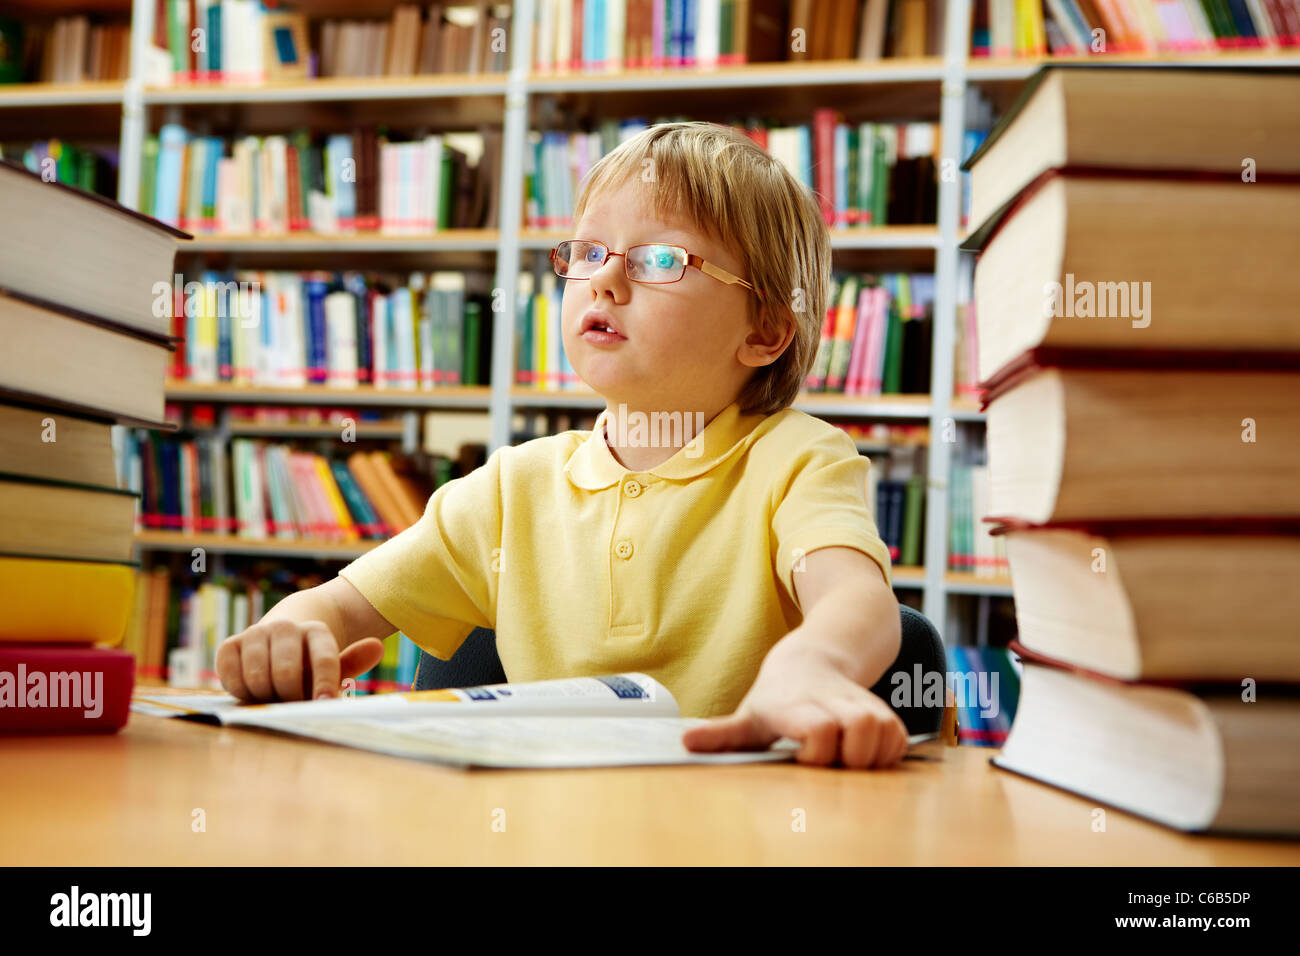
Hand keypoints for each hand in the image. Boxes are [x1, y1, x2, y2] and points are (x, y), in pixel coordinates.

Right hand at [215, 620, 385, 702]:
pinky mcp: (229, 645)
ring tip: (275, 697)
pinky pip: (231, 677)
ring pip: (258, 678)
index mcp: (317, 630)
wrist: (277, 641)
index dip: (325, 684)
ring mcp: (256, 633)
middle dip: (291, 697)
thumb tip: (377, 646)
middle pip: (287, 674)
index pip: (325, 659)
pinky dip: (242, 692)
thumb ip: (352, 662)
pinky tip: (254, 691)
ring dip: (267, 697)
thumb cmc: (309, 663)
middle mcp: (285, 626)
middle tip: (294, 704)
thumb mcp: (332, 665)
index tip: (324, 706)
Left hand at [681, 641, 908, 768]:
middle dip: (850, 757)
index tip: (804, 755)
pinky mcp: (883, 709)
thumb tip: (686, 744)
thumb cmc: (776, 696)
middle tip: (831, 760)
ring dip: (873, 755)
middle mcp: (832, 701)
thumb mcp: (749, 715)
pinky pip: (899, 737)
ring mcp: (860, 703)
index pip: (819, 728)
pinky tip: (866, 754)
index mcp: (796, 706)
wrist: (814, 656)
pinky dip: (888, 751)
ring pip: (886, 731)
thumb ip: (722, 734)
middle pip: (861, 731)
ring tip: (849, 758)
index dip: (818, 749)